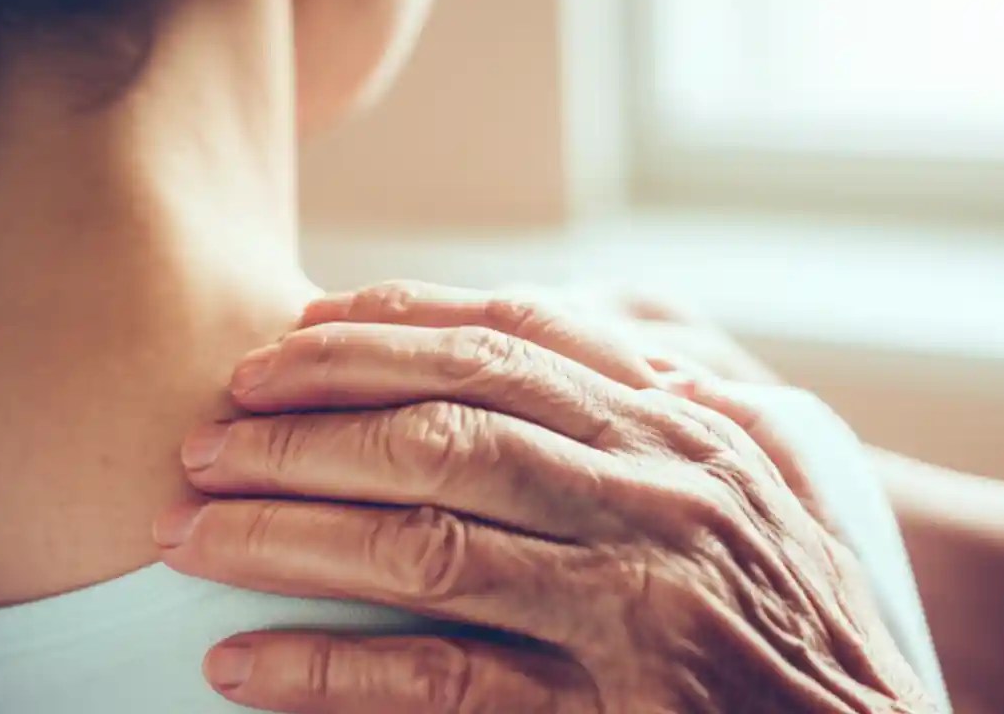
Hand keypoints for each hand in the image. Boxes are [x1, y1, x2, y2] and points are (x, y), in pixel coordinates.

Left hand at [155, 281, 933, 712]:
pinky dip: (331, 669)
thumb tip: (625, 354)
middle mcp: (658, 501)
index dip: (390, 326)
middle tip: (207, 429)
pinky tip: (245, 663)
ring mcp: (634, 608)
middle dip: (311, 420)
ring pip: (427, 542)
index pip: (516, 346)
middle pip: (449, 429)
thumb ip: (706, 408)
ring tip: (190, 532)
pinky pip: (444, 683)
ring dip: (289, 531)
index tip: (292, 330)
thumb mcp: (782, 482)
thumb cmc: (813, 612)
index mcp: (687, 433)